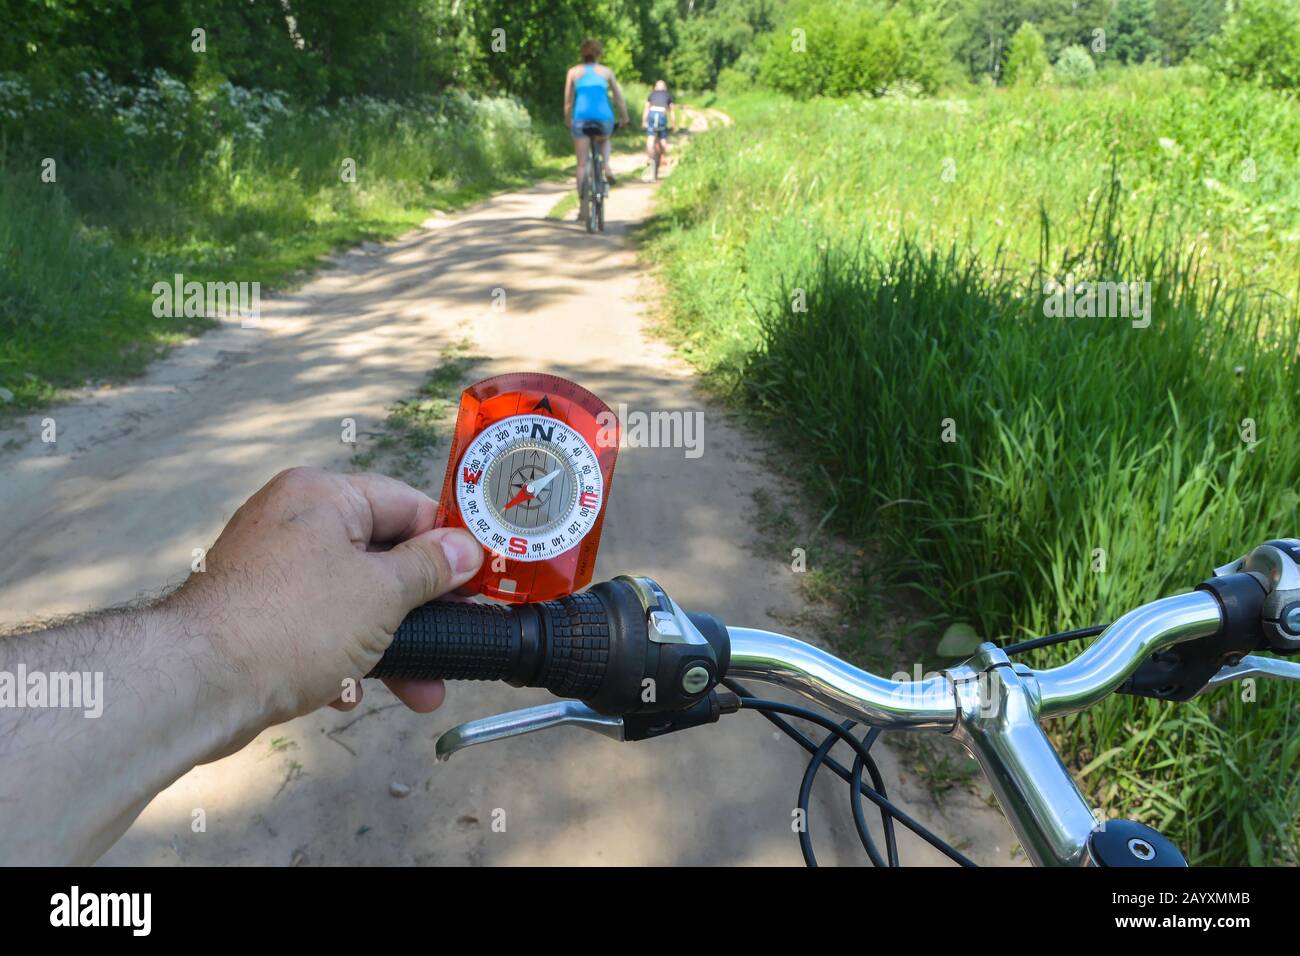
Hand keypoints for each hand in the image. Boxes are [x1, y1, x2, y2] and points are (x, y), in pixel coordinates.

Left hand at [173, 468, 483, 733]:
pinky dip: (342, 655)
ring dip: (390, 644)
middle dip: (421, 609)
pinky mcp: (255, 614)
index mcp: (322, 496)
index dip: (447, 544)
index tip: (478, 580)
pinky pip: (316, 626)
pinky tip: (350, 693)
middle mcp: (292, 522)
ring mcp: (270, 570)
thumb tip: (464, 549)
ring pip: (350, 599)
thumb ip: (429, 568)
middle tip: (456, 637)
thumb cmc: (290, 624)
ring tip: (422, 690)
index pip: (405, 504)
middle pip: (379, 557)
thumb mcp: (381, 593)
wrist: (197, 684)